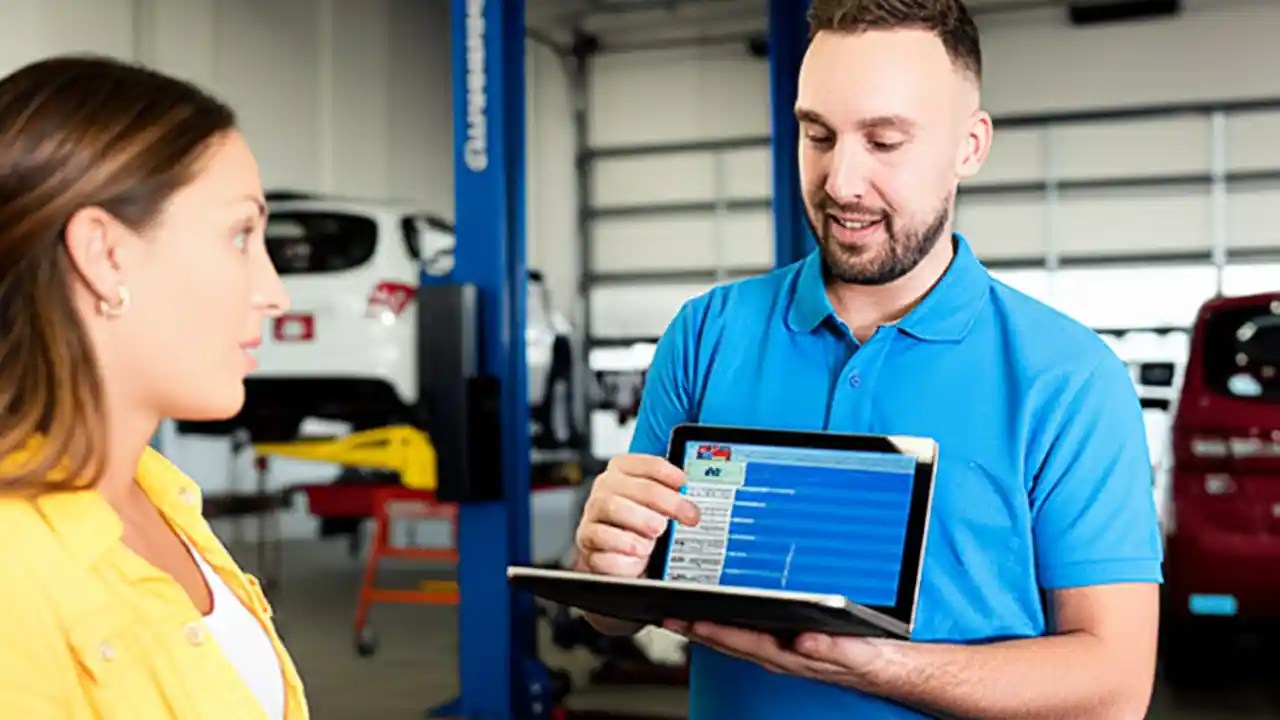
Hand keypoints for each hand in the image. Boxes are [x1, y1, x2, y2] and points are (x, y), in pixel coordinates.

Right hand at [574, 454, 701, 577]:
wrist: (614, 557)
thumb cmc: (637, 527)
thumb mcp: (654, 508)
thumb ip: (670, 497)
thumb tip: (693, 503)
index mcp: (621, 473)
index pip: (641, 463)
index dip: (664, 471)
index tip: (683, 482)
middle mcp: (604, 491)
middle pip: (629, 486)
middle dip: (664, 500)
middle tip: (686, 515)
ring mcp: (593, 516)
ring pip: (610, 507)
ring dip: (640, 520)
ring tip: (658, 533)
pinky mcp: (587, 542)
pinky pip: (602, 540)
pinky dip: (623, 547)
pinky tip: (638, 553)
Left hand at [665, 620, 889, 691]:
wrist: (882, 666)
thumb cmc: (865, 658)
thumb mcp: (852, 652)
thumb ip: (828, 648)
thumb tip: (803, 639)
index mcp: (789, 655)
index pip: (742, 641)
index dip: (713, 631)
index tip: (688, 621)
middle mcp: (779, 655)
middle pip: (729, 642)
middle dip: (696, 630)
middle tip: (667, 616)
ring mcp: (780, 653)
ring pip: (735, 641)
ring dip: (707, 630)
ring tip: (682, 617)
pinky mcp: (785, 647)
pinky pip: (749, 637)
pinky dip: (728, 628)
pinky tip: (720, 618)